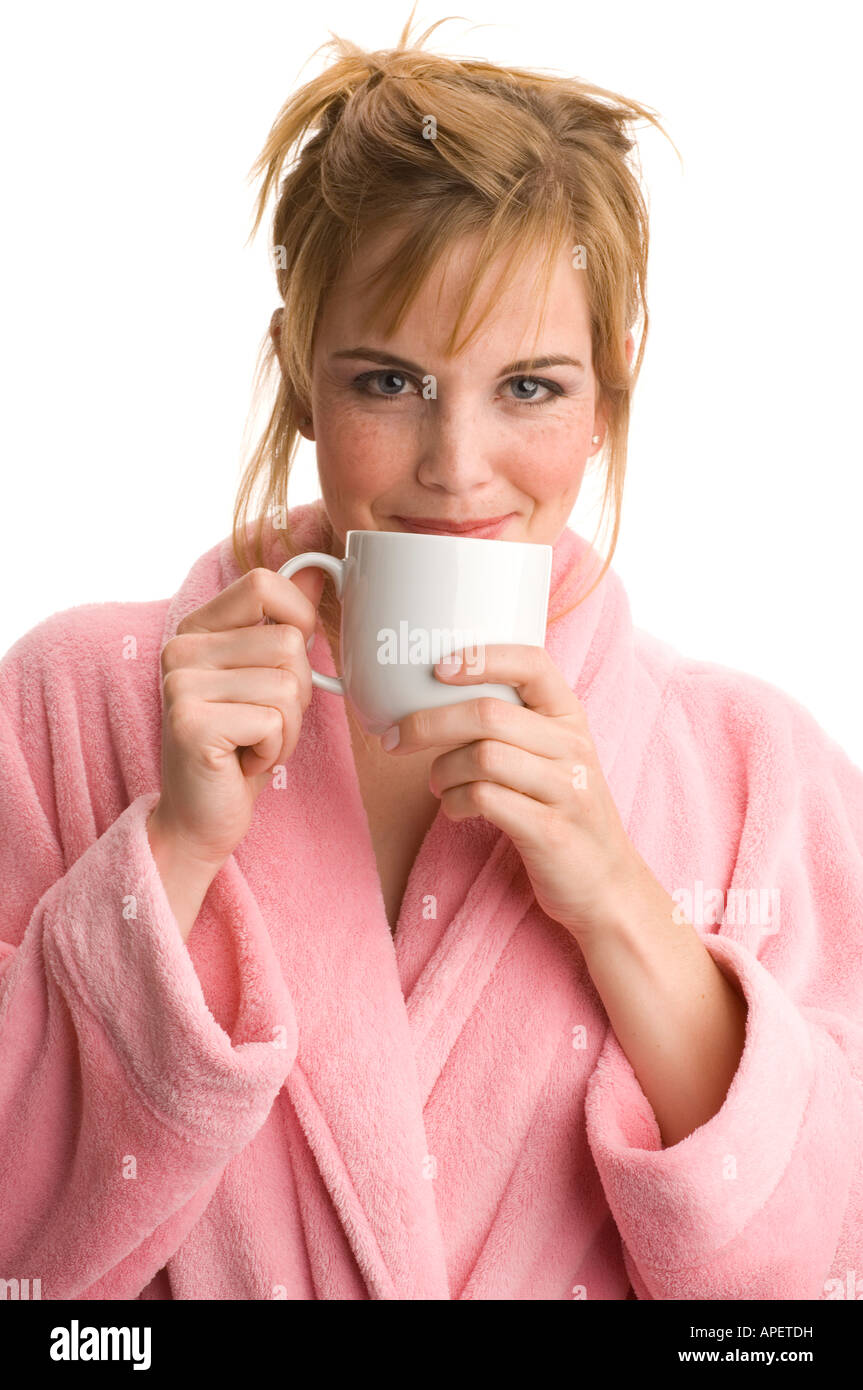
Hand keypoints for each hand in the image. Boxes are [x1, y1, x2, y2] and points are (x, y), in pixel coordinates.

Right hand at [151, 565, 323, 868]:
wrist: (201, 818)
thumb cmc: (240, 748)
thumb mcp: (266, 678)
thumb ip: (284, 623)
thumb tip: (315, 567)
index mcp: (196, 629)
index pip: (262, 583)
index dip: (298, 618)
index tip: (291, 661)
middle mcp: (180, 649)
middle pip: (288, 643)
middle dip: (298, 694)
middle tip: (264, 724)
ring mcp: (180, 684)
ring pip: (288, 685)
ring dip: (289, 728)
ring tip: (254, 744)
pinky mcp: (191, 722)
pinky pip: (274, 721)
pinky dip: (276, 749)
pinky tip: (245, 762)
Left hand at [379, 643, 651, 941]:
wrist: (608, 884)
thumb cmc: (562, 812)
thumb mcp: (552, 756)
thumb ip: (512, 725)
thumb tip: (433, 700)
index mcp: (571, 717)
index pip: (531, 663)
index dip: (481, 659)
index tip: (437, 669)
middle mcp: (573, 746)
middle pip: (488, 714)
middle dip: (429, 724)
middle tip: (396, 739)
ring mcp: (565, 789)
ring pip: (482, 756)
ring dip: (442, 771)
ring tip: (437, 784)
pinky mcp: (550, 830)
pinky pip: (485, 799)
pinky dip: (455, 802)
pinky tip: (453, 809)